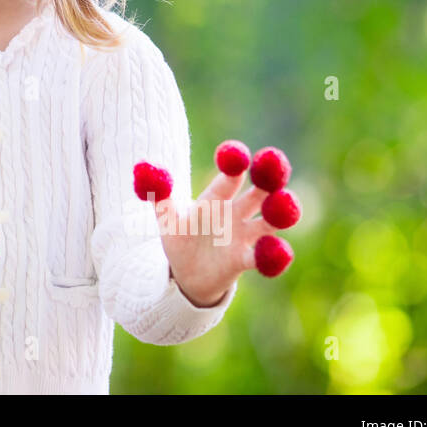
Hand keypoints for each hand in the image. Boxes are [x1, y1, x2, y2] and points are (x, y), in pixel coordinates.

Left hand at [153, 167, 289, 306]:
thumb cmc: (180, 239)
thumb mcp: (167, 217)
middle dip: (268, 179)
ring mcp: (244, 237)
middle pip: (259, 193)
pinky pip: (263, 257)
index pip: (230, 176)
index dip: (235, 163)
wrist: (186, 274)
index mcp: (216, 199)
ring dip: (279, 213)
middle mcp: (235, 214)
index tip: (239, 153)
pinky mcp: (245, 260)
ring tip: (285, 202)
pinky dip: (272, 254)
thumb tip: (141, 166)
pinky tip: (278, 249)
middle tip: (275, 166)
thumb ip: (158, 193)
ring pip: (269, 222)